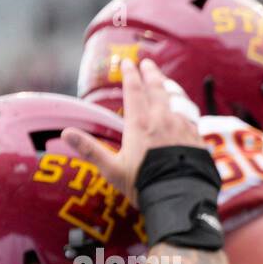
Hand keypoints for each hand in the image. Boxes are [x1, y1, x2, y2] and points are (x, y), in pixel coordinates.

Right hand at [64, 58, 202, 201]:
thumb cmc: (144, 186)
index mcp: (140, 124)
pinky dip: (186, 110)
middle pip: (158, 90)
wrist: (181, 200)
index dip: (130, 75)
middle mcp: (163, 121)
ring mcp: (183, 129)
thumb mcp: (112, 170)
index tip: (127, 63)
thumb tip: (65, 133)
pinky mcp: (197, 141)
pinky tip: (185, 112)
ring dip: (171, 89)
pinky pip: (192, 119)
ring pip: (178, 101)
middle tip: (148, 64)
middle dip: (152, 74)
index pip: (134, 90)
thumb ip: (89, 149)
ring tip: (168, 82)